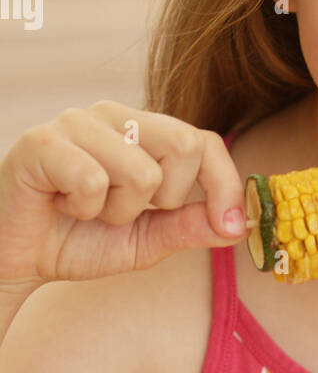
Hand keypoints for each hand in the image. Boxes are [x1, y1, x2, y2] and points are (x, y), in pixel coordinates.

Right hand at [0, 101, 246, 287]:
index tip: (230, 226)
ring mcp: (78, 121)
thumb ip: (189, 226)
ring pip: (142, 171)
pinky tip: (60, 204)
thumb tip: (239, 224)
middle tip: (125, 213)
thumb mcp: (146, 241)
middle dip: (165, 200)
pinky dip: (82, 210)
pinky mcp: (43, 140)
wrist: (14, 257)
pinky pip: (94, 181)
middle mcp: (116, 115)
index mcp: (144, 131)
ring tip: (86, 210)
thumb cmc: (78, 240)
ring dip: (117, 212)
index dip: (224, 184)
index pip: (204, 140)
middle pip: (183, 145)